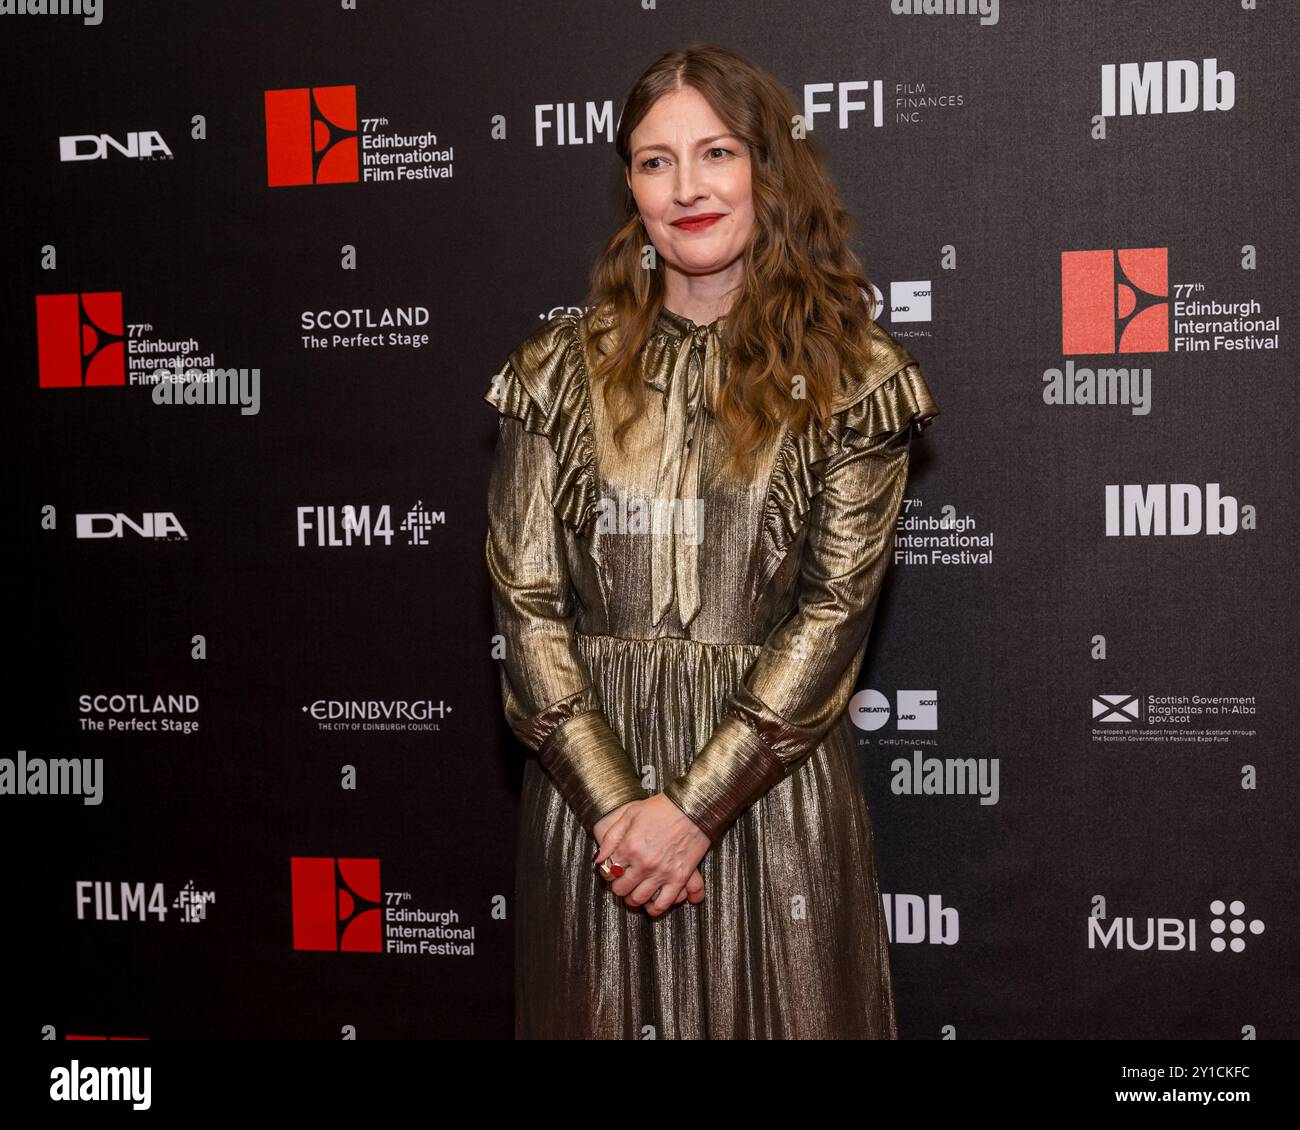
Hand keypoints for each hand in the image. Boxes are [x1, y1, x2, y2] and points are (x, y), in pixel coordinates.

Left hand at [592, 795, 711, 917]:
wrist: (692, 807)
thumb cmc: (662, 808)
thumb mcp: (630, 814)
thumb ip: (611, 837)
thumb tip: (599, 858)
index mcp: (629, 847)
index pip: (609, 872)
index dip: (608, 873)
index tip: (613, 871)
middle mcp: (643, 863)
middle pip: (621, 889)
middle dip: (619, 887)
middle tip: (623, 883)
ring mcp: (661, 873)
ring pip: (638, 899)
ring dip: (633, 899)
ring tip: (634, 893)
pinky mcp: (678, 878)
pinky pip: (663, 903)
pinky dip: (654, 909)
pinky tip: (651, 905)